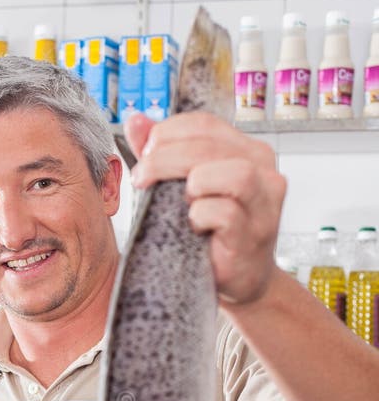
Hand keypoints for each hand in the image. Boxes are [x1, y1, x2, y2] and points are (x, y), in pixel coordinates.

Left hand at [123, 111, 285, 305]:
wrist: (240, 280)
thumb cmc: (211, 232)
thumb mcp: (182, 188)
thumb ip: (161, 153)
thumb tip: (135, 121)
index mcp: (247, 150)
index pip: (205, 124)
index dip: (168, 133)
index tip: (144, 156)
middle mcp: (264, 171)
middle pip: (212, 145)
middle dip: (165, 157)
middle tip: (141, 177)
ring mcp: (265, 204)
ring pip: (235, 173)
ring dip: (193, 182)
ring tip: (177, 200)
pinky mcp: (255, 234)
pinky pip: (228, 213)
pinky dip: (201, 215)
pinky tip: (192, 225)